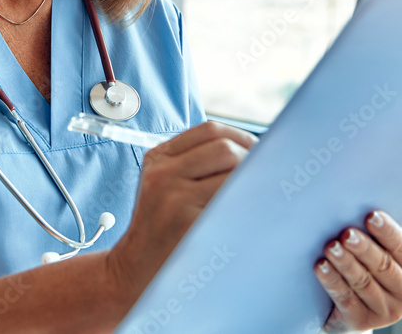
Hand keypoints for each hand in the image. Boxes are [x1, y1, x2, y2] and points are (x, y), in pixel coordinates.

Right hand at [106, 121, 257, 305]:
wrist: (134, 271)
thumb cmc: (162, 229)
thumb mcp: (164, 186)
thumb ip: (196, 164)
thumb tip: (256, 151)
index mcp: (158, 158)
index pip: (211, 130)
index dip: (242, 138)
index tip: (259, 152)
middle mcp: (162, 174)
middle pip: (224, 148)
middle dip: (252, 160)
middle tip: (266, 178)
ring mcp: (174, 199)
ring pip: (232, 173)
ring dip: (255, 183)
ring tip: (261, 197)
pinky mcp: (188, 223)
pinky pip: (232, 204)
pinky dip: (250, 206)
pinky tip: (253, 216)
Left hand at [316, 211, 401, 332]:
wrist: (350, 310)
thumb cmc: (366, 270)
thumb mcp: (377, 254)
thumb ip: (374, 237)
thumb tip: (354, 209)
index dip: (387, 232)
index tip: (370, 216)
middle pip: (383, 266)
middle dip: (363, 247)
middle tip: (346, 233)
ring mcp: (387, 312)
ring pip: (364, 282)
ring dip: (345, 263)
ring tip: (331, 247)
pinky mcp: (363, 322)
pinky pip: (346, 299)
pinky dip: (333, 281)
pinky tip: (321, 267)